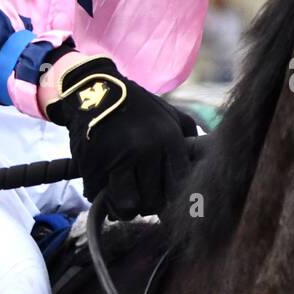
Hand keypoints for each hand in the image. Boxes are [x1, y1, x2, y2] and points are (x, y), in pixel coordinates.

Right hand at [43, 52, 197, 218]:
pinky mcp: (94, 163)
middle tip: (138, 193)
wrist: (92, 87)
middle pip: (154, 202)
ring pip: (128, 206)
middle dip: (146, 204)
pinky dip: (100, 195)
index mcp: (169, 137)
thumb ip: (187, 137)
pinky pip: (99, 195)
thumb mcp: (168, 113)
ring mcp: (119, 156)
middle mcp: (147, 148)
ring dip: (122, 206)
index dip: (172, 200)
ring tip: (120, 195)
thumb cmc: (134, 105)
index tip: (163, 198)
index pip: (179, 187)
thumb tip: (202, 164)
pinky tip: (102, 184)